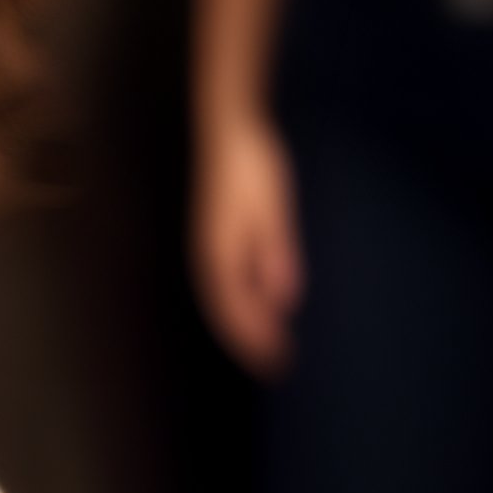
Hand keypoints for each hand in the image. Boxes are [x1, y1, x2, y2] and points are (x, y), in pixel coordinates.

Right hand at [192, 113, 304, 377]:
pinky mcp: (217, 236)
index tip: (280, 362)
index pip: (236, 310)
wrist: (229, 126)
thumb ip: (276, 251)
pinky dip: (241, 303)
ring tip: (270, 345)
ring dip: (244, 325)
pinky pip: (225, 283)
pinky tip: (261, 304)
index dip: (256, 340)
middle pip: (225, 311)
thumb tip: (284, 301)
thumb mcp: (271, 207)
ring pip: (223, 299)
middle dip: (249, 341)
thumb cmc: (253, 164)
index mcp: (219, 253)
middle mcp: (208, 255)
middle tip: (279, 366)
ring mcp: (209, 245)